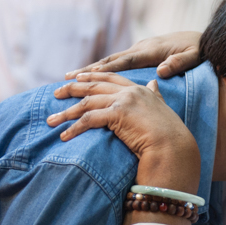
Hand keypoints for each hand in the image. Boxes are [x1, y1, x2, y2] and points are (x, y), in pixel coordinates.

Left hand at [48, 73, 200, 194]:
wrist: (174, 147)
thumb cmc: (170, 135)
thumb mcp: (162, 108)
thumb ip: (156, 95)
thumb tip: (153, 83)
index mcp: (139, 89)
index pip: (110, 77)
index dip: (92, 77)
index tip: (76, 78)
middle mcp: (130, 91)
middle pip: (94, 86)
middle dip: (72, 89)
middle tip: (56, 93)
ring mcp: (123, 101)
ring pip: (87, 103)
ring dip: (67, 113)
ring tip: (51, 120)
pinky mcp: (117, 114)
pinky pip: (89, 120)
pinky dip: (74, 128)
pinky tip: (64, 136)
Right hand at [65, 31, 202, 79]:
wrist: (203, 39)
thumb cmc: (199, 50)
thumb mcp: (193, 57)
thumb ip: (178, 64)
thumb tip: (161, 71)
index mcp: (151, 51)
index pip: (123, 62)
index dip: (103, 69)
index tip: (84, 76)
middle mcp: (142, 48)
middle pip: (110, 60)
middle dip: (89, 70)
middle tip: (66, 78)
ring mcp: (140, 49)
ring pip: (111, 60)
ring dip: (92, 69)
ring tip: (71, 77)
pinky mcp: (142, 52)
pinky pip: (118, 61)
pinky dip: (104, 68)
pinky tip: (93, 76)